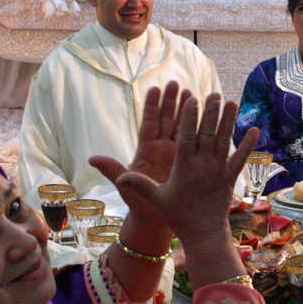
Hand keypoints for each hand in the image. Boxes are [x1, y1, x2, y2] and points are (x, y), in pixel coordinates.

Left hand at [89, 81, 189, 216]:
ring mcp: (175, 154)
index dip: (151, 107)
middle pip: (166, 120)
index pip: (149, 124)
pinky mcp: (187, 162)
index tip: (154, 88)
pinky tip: (210, 116)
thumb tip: (92, 158)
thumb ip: (113, 170)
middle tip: (174, 82)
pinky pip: (195, 142)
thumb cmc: (139, 205)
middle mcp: (160, 149)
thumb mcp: (126, 186)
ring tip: (192, 92)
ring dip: (187, 110)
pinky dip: (201, 129)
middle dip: (170, 101)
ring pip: (182, 127)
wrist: (156, 221)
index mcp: (146, 151)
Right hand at [111, 92, 257, 247]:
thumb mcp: (156, 200)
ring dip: (228, 121)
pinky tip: (255, 129)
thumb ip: (138, 185)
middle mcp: (203, 166)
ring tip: (232, 102)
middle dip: (211, 112)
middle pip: (207, 134)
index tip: (192, 100)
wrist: (203, 233)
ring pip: (224, 141)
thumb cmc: (177, 216)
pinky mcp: (230, 178)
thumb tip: (119, 177)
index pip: (186, 137)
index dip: (189, 117)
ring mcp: (219, 171)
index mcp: (184, 168)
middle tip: (214, 94)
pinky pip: (241, 158)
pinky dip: (248, 144)